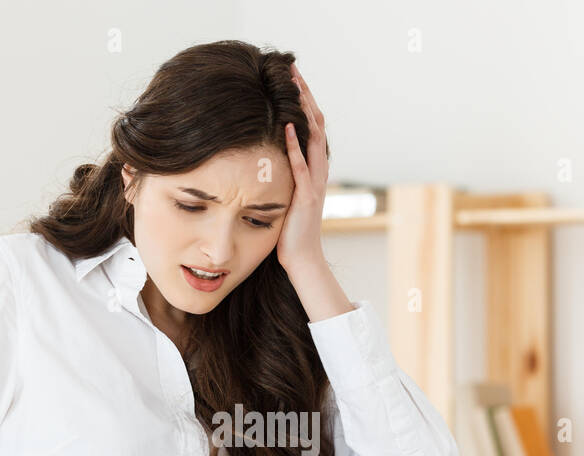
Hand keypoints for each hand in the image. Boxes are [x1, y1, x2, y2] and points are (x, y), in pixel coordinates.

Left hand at [276, 62, 328, 274]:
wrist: (302, 258)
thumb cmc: (289, 230)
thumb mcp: (285, 194)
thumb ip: (281, 174)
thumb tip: (264, 156)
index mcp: (313, 168)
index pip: (311, 126)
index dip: (303, 101)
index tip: (291, 78)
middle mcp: (318, 170)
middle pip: (315, 123)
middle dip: (304, 96)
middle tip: (293, 69)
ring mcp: (315, 182)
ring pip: (313, 138)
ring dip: (303, 111)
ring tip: (293, 87)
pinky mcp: (307, 196)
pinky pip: (302, 166)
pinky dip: (295, 146)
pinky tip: (288, 126)